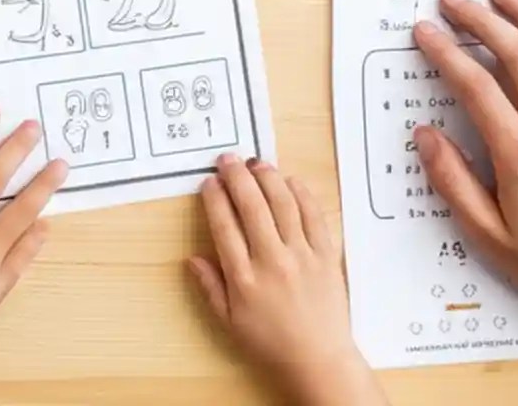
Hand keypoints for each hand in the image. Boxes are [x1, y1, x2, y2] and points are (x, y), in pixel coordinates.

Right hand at [188, 155, 387, 405]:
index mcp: (244, 279)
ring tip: (256, 163)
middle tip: (228, 159)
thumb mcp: (229, 321)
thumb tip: (192, 259)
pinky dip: (302, 194)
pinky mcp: (326, 254)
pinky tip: (291, 180)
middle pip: (252, 207)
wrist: (317, 358)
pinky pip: (314, 216)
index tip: (209, 183)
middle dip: (237, 178)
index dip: (215, 200)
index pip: (224, 227)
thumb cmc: (271, 343)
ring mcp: (302, 256)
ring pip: (283, 204)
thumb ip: (210, 288)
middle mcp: (272, 261)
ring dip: (268, 178)